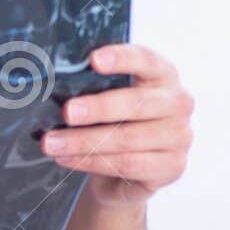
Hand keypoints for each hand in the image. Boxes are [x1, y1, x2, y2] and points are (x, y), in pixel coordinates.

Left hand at [40, 43, 194, 207]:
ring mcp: (180, 136)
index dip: (122, 58)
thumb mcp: (105, 96)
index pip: (146, 60)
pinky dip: (92, 161)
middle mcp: (178, 102)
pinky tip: (66, 158)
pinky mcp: (173, 166)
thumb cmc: (114, 121)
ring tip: (51, 143)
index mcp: (162, 75)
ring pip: (128, 138)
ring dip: (84, 141)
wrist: (128, 170)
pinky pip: (127, 164)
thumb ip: (91, 84)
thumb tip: (49, 78)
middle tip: (67, 112)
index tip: (93, 60)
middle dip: (97, 108)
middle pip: (137, 103)